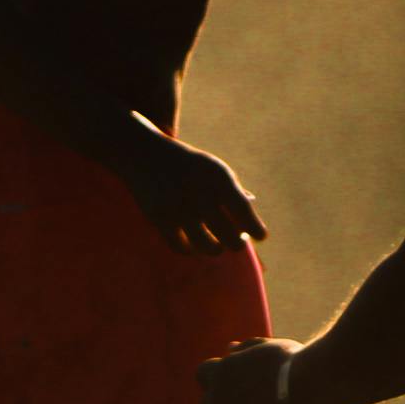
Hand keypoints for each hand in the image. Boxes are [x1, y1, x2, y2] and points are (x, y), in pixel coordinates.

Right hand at [114, 129, 265, 255]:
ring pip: (209, 247)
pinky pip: (183, 248)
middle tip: (237, 240)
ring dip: (216, 248)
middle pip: (230, 237)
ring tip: (217, 244)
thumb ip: (235, 195)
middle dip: (237, 242)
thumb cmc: (187, 164)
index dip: (256, 229)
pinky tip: (195, 244)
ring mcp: (179, 207)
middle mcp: (201, 193)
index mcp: (219, 178)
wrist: (144, 153)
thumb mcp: (214, 170)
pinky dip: (191, 249)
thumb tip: (253, 227)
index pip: (245, 212)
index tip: (261, 237)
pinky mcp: (160, 218)